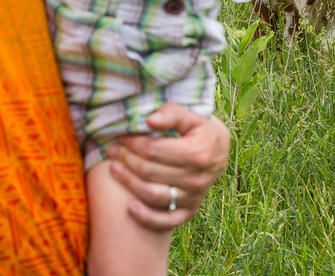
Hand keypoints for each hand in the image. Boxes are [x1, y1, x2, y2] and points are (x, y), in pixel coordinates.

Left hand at [107, 105, 230, 230]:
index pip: (154, 150)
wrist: (221, 152)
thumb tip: (149, 120)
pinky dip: (146, 217)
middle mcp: (197, 178)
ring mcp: (194, 197)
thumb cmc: (202, 130)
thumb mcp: (193, 116)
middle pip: (150, 172)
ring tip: (114, 169)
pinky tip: (129, 207)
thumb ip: (172, 113)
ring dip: (128, 183)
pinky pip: (166, 221)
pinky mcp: (190, 211)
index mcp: (198, 153)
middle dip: (126, 159)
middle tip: (113, 150)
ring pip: (153, 195)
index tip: (121, 137)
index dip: (133, 143)